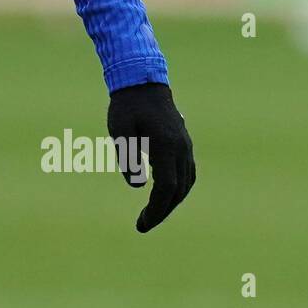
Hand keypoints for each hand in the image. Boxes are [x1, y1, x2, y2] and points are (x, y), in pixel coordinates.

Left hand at [107, 82, 195, 232]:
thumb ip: (128, 158)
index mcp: (165, 146)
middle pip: (178, 190)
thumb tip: (138, 187)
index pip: (166, 188)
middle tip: (143, 225)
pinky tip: (166, 197)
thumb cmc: (126, 107)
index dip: (156, 209)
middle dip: (162, 211)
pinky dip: (179, 189)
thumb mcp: (119, 131)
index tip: (142, 224)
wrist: (143, 83)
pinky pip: (188, 173)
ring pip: (186, 183)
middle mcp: (181, 148)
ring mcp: (186, 146)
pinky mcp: (184, 144)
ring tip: (152, 215)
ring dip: (171, 202)